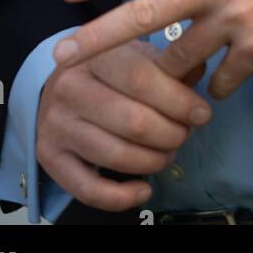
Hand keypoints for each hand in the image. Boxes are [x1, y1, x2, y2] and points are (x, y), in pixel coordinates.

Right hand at [37, 39, 210, 211]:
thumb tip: (200, 70)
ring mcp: (55, 125)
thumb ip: (170, 63)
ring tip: (168, 153)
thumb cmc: (109, 71)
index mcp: (94, 55)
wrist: (57, 86)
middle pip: (133, 122)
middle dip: (171, 134)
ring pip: (117, 156)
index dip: (178, 100)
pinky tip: (144, 189)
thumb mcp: (137, 55)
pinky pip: (89, 190)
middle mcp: (69, 89)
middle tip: (184, 134)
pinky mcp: (50, 158)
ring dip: (154, 161)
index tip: (202, 113)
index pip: (141, 79)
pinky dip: (123, 197)